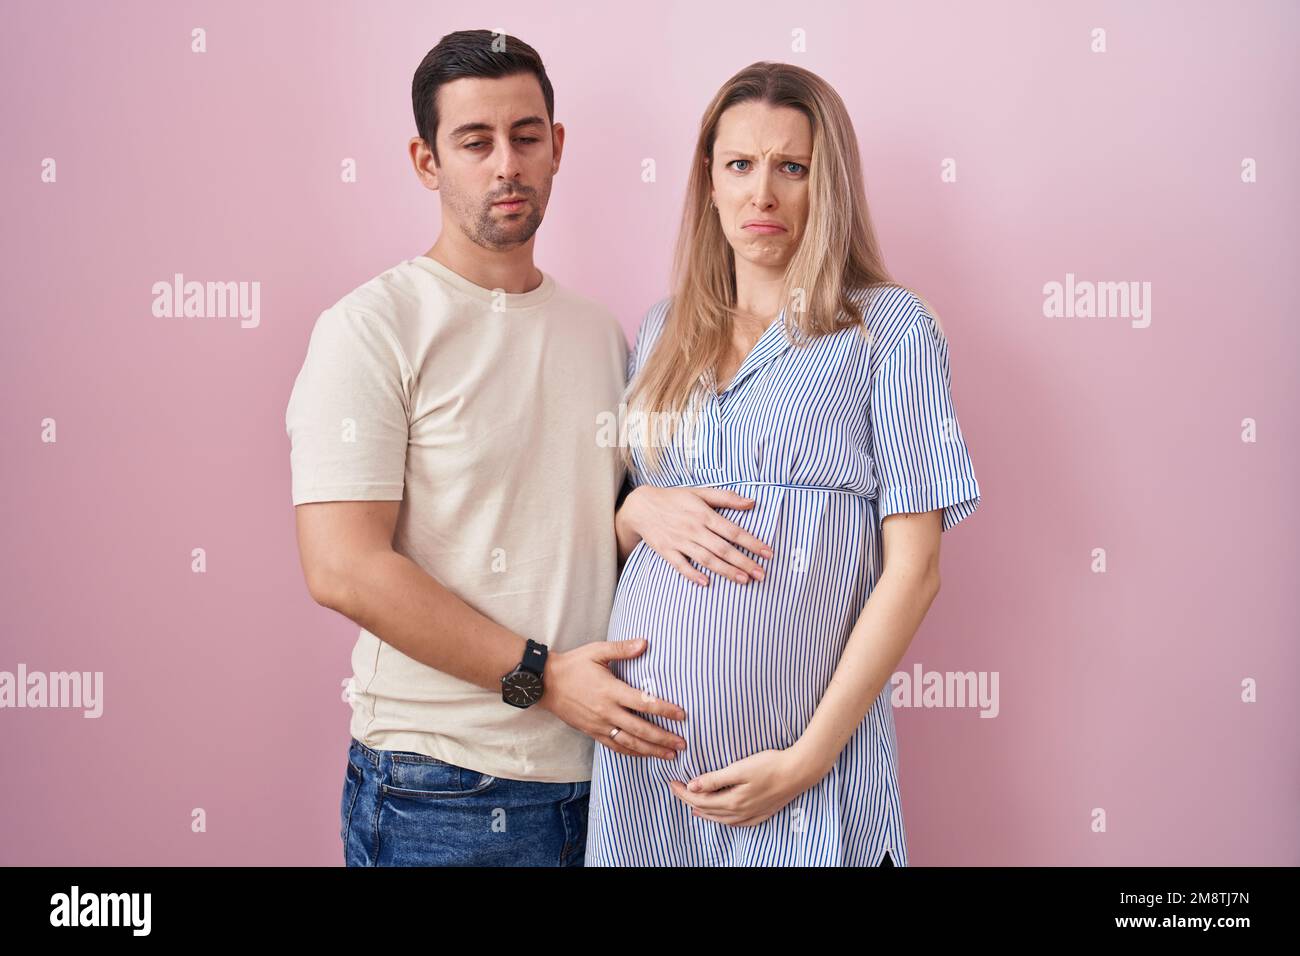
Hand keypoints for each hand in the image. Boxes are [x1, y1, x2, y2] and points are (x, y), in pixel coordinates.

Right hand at [538, 639, 688, 759]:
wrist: (545, 683)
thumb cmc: (573, 664)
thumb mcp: (597, 651)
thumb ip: (622, 649)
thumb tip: (645, 643)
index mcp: (611, 690)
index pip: (644, 703)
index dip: (665, 710)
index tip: (682, 716)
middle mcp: (607, 711)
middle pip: (641, 729)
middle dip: (664, 738)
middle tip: (683, 744)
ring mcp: (599, 725)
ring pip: (630, 743)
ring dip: (651, 750)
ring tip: (670, 755)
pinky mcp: (592, 732)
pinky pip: (615, 746)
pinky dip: (631, 753)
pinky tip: (643, 755)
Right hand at [619, 485, 772, 585]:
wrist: (641, 506)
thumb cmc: (674, 498)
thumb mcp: (700, 492)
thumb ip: (726, 498)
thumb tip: (752, 503)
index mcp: (704, 513)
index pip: (733, 530)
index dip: (752, 542)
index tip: (768, 553)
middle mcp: (693, 528)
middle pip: (723, 548)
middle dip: (744, 562)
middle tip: (762, 574)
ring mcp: (679, 541)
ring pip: (706, 558)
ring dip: (725, 570)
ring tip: (744, 580)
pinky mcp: (666, 551)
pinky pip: (680, 565)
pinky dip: (692, 574)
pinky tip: (706, 583)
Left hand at [667, 748, 815, 826]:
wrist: (799, 771)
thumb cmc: (770, 765)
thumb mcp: (739, 768)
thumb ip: (715, 779)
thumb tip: (692, 786)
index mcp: (732, 801)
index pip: (699, 799)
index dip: (683, 792)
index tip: (672, 782)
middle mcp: (740, 812)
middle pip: (708, 810)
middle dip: (689, 801)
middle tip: (678, 790)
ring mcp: (752, 814)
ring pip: (721, 819)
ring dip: (705, 812)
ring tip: (694, 806)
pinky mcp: (762, 813)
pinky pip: (738, 823)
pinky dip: (725, 820)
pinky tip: (724, 817)